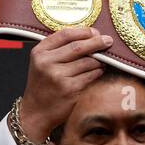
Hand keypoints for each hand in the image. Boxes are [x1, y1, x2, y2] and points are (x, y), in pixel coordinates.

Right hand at [17, 26, 111, 141]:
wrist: (36, 112)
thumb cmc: (42, 86)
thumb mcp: (41, 63)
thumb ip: (58, 49)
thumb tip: (88, 36)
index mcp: (40, 52)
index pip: (65, 34)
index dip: (83, 32)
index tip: (95, 32)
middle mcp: (47, 62)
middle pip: (78, 47)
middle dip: (96, 42)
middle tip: (108, 41)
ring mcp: (58, 76)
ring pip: (87, 62)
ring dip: (98, 60)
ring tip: (102, 60)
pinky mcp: (70, 89)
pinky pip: (90, 76)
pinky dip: (97, 72)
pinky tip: (98, 71)